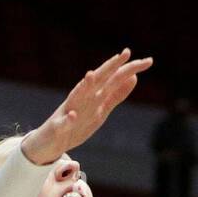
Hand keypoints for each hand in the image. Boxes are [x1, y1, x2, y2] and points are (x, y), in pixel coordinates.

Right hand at [23, 49, 152, 164]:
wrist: (49, 143)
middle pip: (98, 82)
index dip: (129, 70)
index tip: (148, 61)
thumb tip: (133, 78)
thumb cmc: (76, 125)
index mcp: (94, 96)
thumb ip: (116, 95)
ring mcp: (68, 112)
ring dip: (85, 86)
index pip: (113, 79)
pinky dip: (68, 119)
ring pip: (77, 97)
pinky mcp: (58, 128)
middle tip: (126, 53)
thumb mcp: (101, 111)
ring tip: (92, 75)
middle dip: (110, 67)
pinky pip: (63, 123)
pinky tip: (73, 115)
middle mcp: (82, 100)